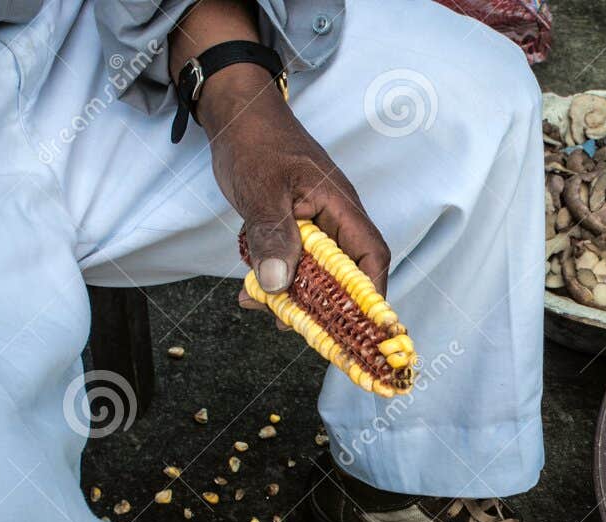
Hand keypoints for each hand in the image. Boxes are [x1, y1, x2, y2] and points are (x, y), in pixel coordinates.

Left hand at [200, 67, 390, 300]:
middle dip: (322, 305)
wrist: (235, 113)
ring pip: (316, 272)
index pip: (370, 255)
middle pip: (344, 274)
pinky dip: (276, 279)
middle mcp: (334, 219)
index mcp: (339, 205)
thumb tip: (279, 282)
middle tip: (292, 323)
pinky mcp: (294, 229)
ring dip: (294, 295)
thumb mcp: (261, 188)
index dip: (368, 293)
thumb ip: (272, 234)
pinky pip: (293, 262)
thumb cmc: (254, 140)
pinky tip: (252, 290)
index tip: (356, 324)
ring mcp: (314, 225)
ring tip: (263, 305)